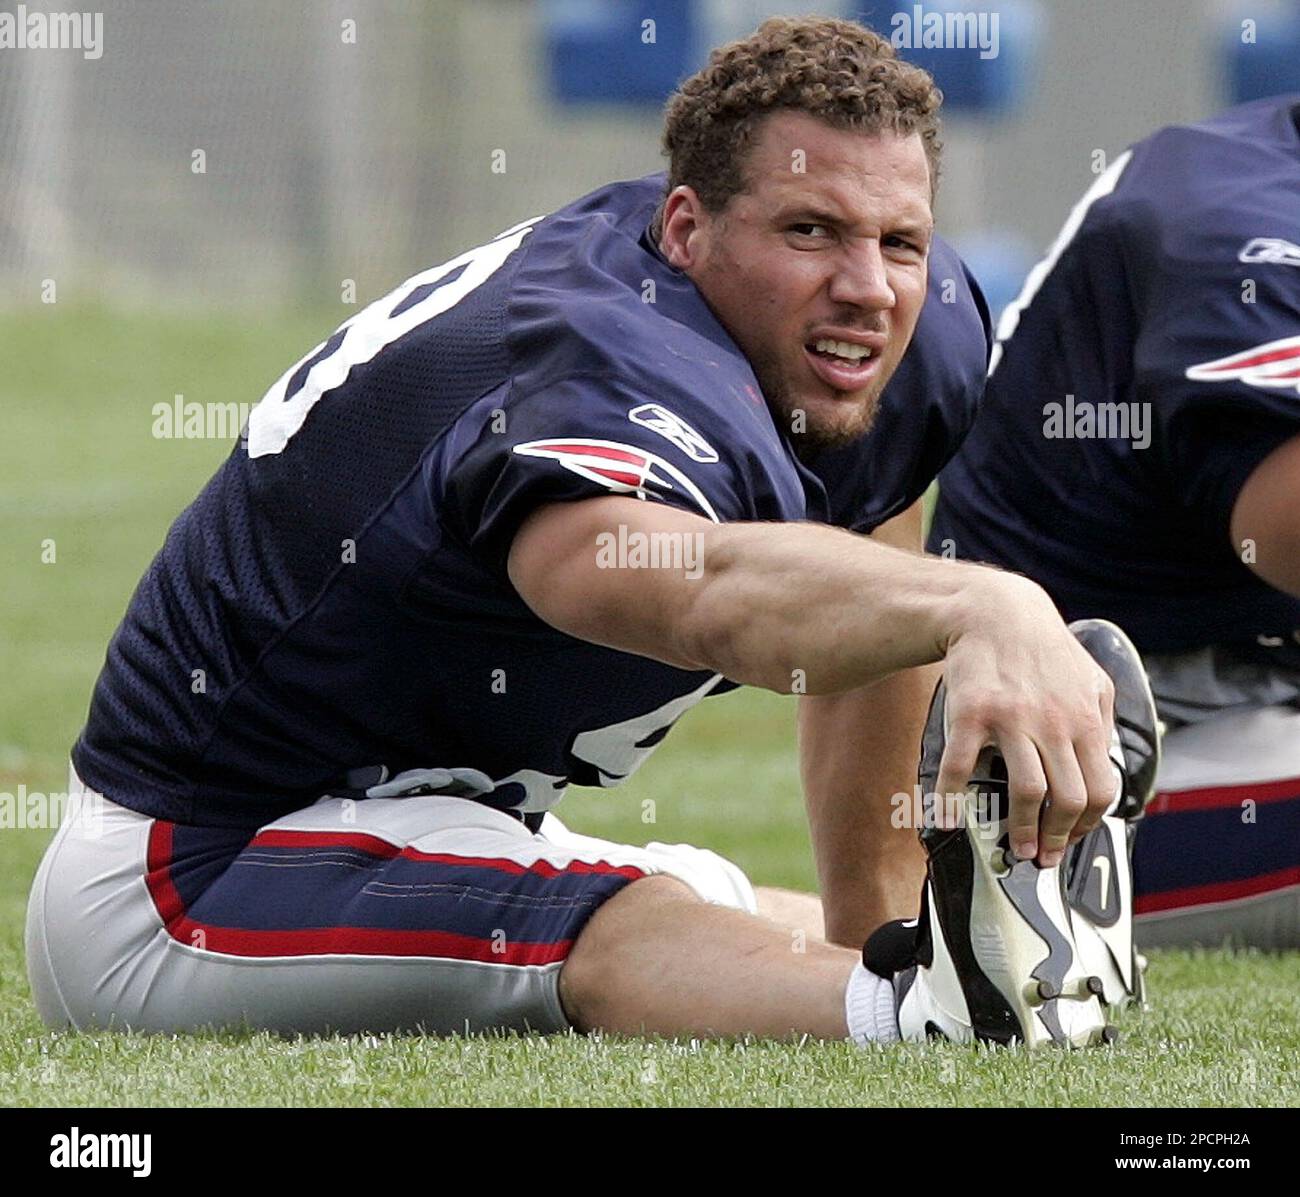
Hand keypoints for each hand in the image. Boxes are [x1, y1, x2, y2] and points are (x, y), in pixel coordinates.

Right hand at [936, 574, 1116, 867]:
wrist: (995, 613)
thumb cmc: (1041, 649)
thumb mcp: (1090, 679)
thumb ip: (1102, 722)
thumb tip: (1107, 765)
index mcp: (1085, 719)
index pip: (1099, 790)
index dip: (1086, 824)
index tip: (1070, 838)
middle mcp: (1053, 722)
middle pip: (1068, 799)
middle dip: (1056, 838)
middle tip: (1041, 854)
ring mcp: (1011, 719)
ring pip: (1026, 792)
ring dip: (1020, 830)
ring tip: (1013, 845)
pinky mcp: (971, 714)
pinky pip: (960, 768)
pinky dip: (952, 800)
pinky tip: (948, 817)